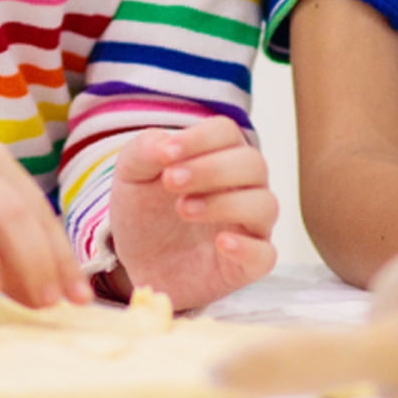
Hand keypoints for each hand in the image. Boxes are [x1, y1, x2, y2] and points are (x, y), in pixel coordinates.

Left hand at [107, 119, 277, 311]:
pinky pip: (265, 255)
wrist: (136, 259)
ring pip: (264, 204)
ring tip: (183, 209)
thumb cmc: (142, 207)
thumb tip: (165, 144)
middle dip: (212, 169)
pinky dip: (248, 248)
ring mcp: (249, 225)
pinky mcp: (246, 264)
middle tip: (171, 182)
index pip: (226, 132)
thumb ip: (144, 150)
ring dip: (225, 203)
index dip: (200, 138)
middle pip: (252, 164)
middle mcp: (242, 186)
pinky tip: (221, 243)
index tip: (167, 153)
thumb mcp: (131, 174)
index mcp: (217, 154)